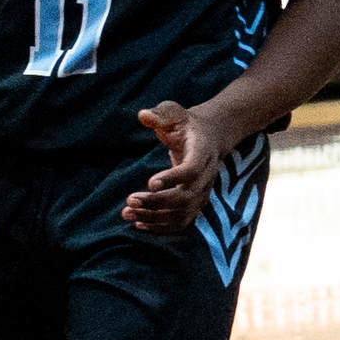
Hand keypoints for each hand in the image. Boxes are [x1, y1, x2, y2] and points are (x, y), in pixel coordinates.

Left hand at [121, 101, 231, 233]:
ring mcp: (203, 192)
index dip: (173, 178)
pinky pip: (181, 221)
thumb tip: (143, 115)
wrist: (211, 136)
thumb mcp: (175, 112)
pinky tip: (139, 225)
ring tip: (128, 213)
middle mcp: (207, 176)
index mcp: (203, 152)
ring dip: (154, 217)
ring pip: (182, 213)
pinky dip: (161, 227)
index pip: (192, 170)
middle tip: (130, 200)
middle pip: (185, 197)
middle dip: (156, 202)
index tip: (150, 182)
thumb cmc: (187, 123)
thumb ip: (161, 114)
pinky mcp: (196, 203)